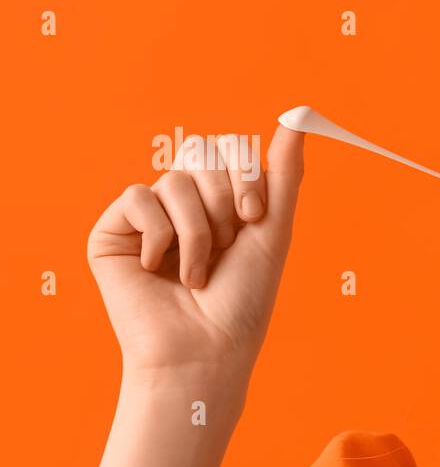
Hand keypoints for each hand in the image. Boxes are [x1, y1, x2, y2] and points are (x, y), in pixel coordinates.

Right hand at [86, 125, 306, 382]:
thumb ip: (283, 173)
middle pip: (201, 154)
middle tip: (227, 246)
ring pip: (174, 179)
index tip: (254, 219)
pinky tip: (158, 269)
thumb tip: (299, 116)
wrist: (207, 349)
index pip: (229, 150)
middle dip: (223, 201)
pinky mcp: (113, 232)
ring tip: (196, 272)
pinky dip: (161, 236)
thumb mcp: (273, 229)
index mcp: (220, 202)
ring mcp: (146, 217)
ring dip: (198, 231)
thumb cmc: (243, 299)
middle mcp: (183, 204)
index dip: (246, 178)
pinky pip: (139, 198)